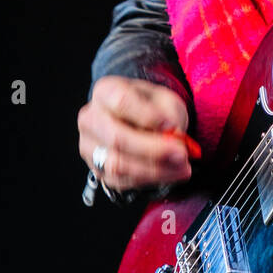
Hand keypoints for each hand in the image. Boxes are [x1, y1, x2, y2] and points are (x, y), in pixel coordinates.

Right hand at [78, 76, 200, 190]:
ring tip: (182, 167)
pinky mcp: (98, 171)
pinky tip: (172, 173)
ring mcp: (90, 147)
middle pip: (116, 137)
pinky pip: (123, 181)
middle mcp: (90, 119)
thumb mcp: (165, 99)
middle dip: (153, 149)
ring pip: (118, 165)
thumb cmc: (151, 107)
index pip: (121, 101)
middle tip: (181, 153)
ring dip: (154, 169)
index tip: (172, 125)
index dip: (147, 116)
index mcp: (104, 91)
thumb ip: (169, 114)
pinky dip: (151, 180)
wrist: (139, 122)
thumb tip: (172, 135)